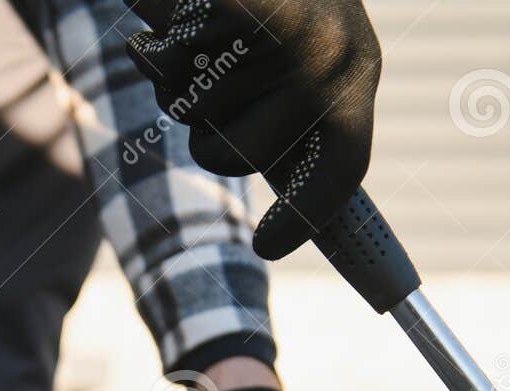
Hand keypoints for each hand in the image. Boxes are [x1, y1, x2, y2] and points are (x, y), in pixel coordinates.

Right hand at [126, 0, 381, 258]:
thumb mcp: (298, 53)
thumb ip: (288, 120)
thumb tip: (298, 211)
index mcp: (355, 72)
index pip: (340, 167)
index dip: (306, 217)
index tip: (267, 247)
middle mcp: (330, 57)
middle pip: (240, 156)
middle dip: (206, 133)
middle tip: (208, 85)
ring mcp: (283, 35)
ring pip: (193, 114)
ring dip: (175, 83)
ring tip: (198, 31)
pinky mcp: (235, 14)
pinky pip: (168, 70)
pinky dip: (154, 44)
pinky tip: (177, 10)